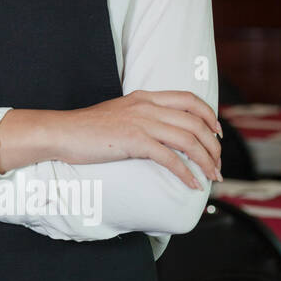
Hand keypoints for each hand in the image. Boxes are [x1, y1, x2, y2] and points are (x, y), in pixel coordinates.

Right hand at [0, 90, 222, 187]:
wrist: (61, 133)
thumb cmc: (87, 129)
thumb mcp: (119, 113)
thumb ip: (141, 117)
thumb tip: (160, 133)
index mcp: (145, 97)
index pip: (189, 99)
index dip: (209, 115)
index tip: (217, 134)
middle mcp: (147, 106)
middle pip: (195, 122)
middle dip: (214, 146)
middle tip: (218, 164)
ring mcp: (140, 122)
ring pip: (188, 140)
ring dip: (206, 161)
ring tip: (212, 177)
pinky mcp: (133, 141)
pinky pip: (170, 158)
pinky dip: (186, 172)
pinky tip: (192, 184)